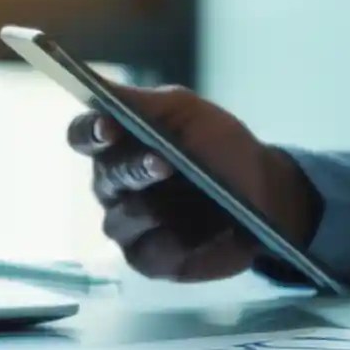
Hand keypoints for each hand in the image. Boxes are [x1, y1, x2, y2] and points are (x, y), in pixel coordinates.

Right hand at [67, 85, 315, 281]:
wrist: (265, 192)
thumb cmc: (222, 147)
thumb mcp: (190, 113)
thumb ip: (146, 103)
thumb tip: (100, 90)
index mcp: (118, 145)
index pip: (84, 136)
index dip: (90, 132)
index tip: (109, 128)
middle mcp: (114, 187)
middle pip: (106, 178)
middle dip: (134, 169)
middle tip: (164, 163)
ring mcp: (129, 226)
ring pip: (123, 219)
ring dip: (159, 208)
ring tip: (197, 198)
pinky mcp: (151, 259)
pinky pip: (151, 252)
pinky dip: (180, 241)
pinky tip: (208, 231)